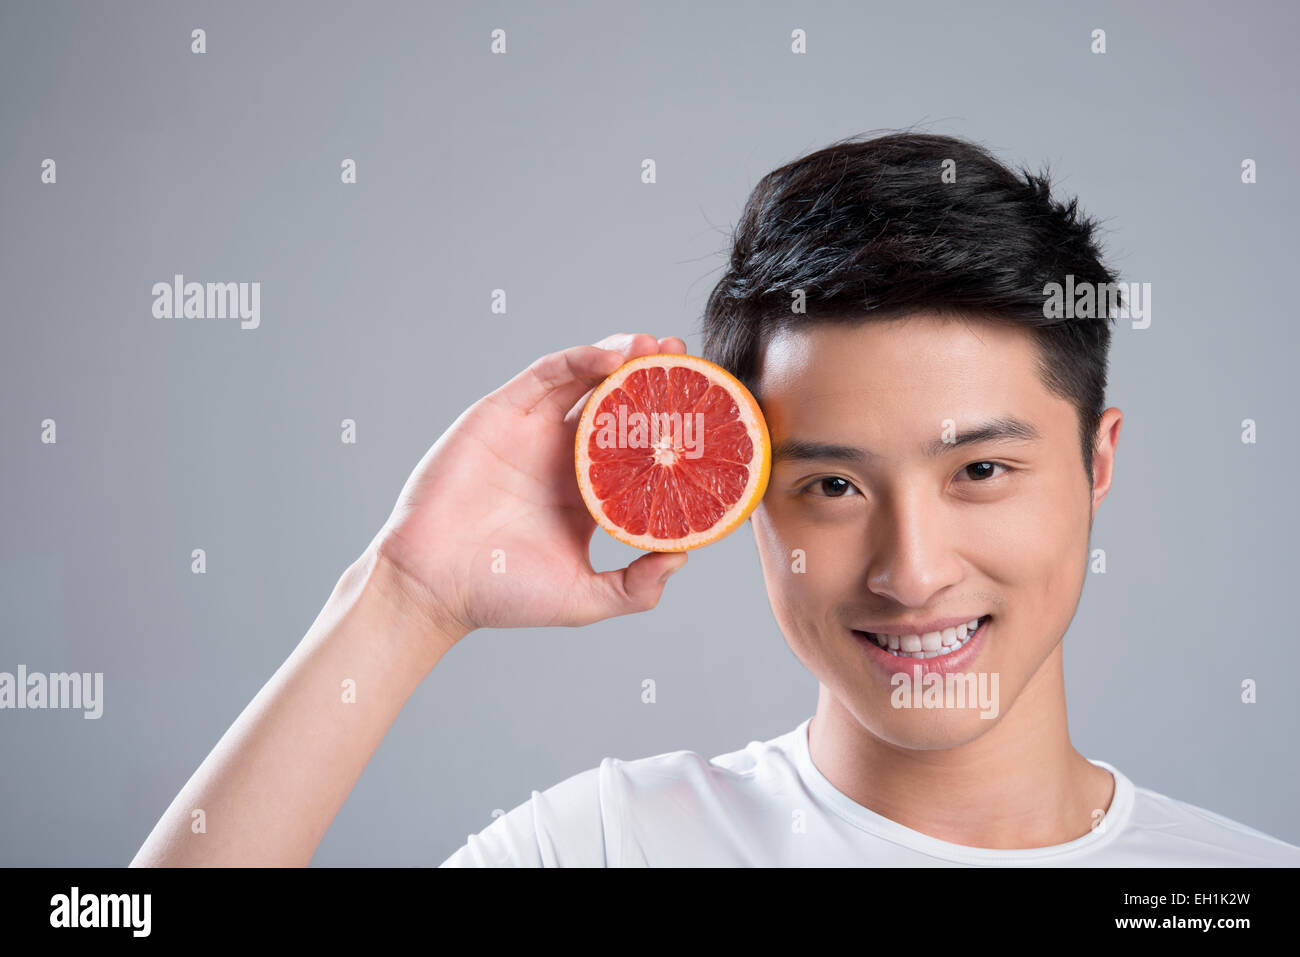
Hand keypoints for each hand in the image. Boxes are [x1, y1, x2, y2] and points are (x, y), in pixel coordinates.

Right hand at [370, 333, 690, 639]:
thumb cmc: (501, 594)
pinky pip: (548, 374)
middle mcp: (564, 455)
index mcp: (588, 493)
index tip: (708, 411)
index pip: (639, 447)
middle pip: (618, 403)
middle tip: (689, 361)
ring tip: (657, 346)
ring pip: (586, 379)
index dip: (671, 425)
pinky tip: (614, 355)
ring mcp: (533, 430)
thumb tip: (683, 557)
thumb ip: (635, 588)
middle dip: (654, 379)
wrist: (434, 585)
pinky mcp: (503, 412)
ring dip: (623, 357)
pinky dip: (582, 358)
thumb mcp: (584, 598)